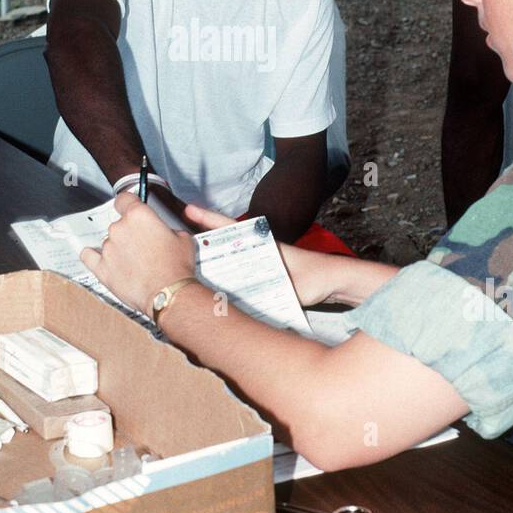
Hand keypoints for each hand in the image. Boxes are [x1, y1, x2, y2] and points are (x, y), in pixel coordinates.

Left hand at [81, 192, 196, 315]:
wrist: (169, 293)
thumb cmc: (175, 267)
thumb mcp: (182, 238)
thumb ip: (166, 229)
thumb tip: (163, 232)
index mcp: (138, 215)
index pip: (124, 198)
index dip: (128, 202)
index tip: (130, 206)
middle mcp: (119, 228)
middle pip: (119, 223)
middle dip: (130, 232)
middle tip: (143, 244)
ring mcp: (108, 248)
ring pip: (109, 241)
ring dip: (118, 247)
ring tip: (134, 261)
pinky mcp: (102, 268)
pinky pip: (89, 257)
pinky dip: (92, 256)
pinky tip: (95, 255)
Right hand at [184, 204, 335, 307]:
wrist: (335, 280)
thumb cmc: (313, 276)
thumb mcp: (287, 283)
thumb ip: (267, 292)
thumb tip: (241, 304)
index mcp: (260, 245)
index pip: (228, 228)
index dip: (207, 219)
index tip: (187, 209)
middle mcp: (257, 251)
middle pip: (224, 241)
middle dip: (201, 239)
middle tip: (176, 240)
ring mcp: (261, 261)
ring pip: (231, 256)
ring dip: (213, 257)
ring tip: (188, 262)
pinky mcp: (267, 273)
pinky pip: (241, 270)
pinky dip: (228, 273)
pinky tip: (217, 284)